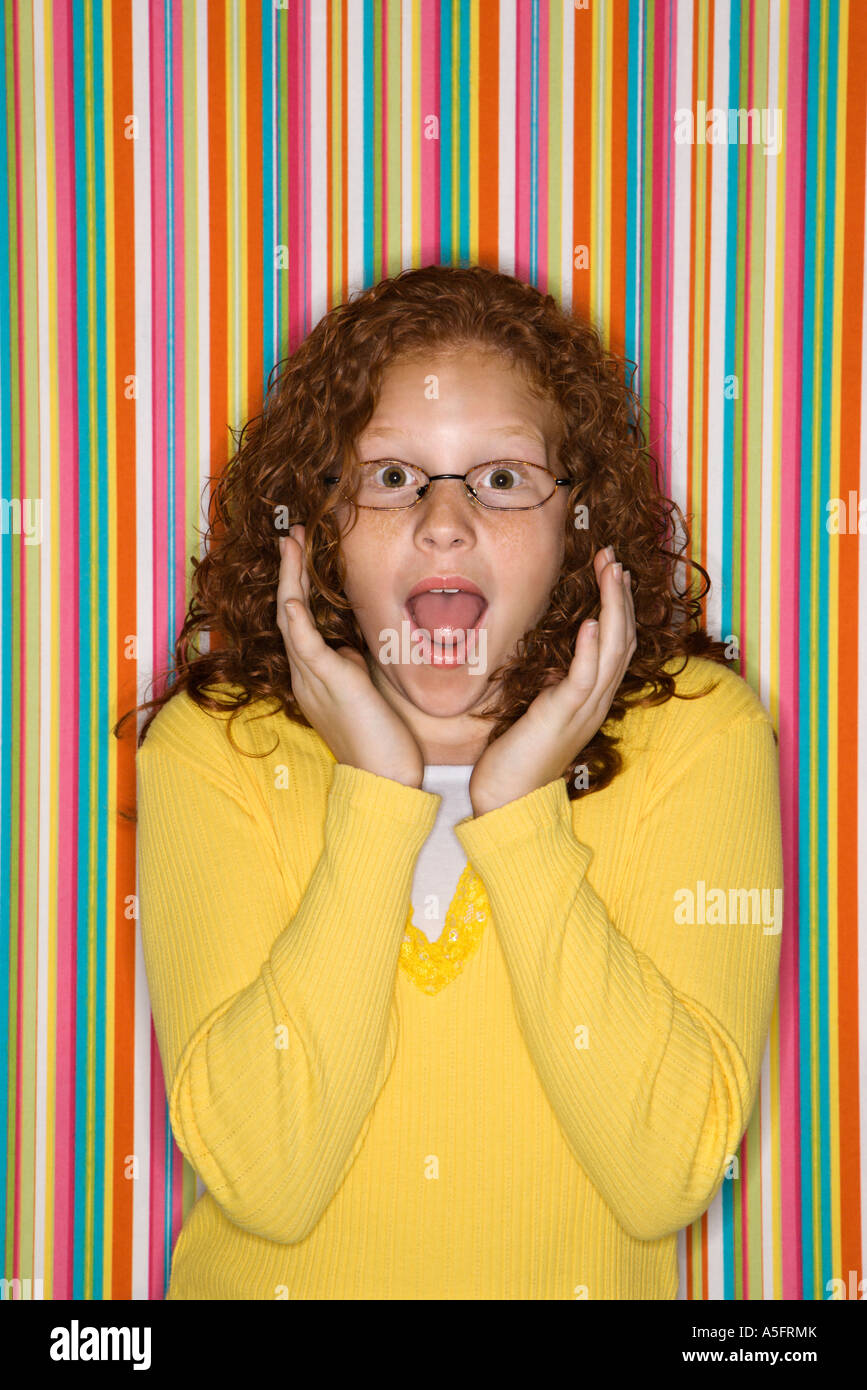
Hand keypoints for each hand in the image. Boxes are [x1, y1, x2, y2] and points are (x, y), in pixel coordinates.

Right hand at [277, 525, 425, 788]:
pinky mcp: (326, 681)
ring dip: (289, 578)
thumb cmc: (381, 740)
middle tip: (290, 535)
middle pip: (287, 611)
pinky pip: (303, 641)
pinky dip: (296, 612)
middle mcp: (304, 674)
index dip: (296, 586)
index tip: (301, 554)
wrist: (384, 777)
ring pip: (290, 617)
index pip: (298, 621)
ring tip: (290, 544)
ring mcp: (311, 677)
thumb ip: (352, 667)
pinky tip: (292, 590)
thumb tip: (350, 649)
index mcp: (313, 676)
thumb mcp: (364, 693)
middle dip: (288, 572)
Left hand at [468, 547, 636, 814]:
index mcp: (592, 697)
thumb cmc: (517, 757)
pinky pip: (584, 678)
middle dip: (620, 595)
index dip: (618, 605)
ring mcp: (584, 709)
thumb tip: (553, 658)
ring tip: (610, 573)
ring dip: (613, 608)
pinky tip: (590, 622)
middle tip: (614, 558)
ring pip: (612, 651)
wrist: (510, 799)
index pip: (616, 643)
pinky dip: (590, 648)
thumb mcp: (539, 710)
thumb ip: (553, 684)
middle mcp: (596, 701)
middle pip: (622, 639)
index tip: (612, 571)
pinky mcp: (564, 717)